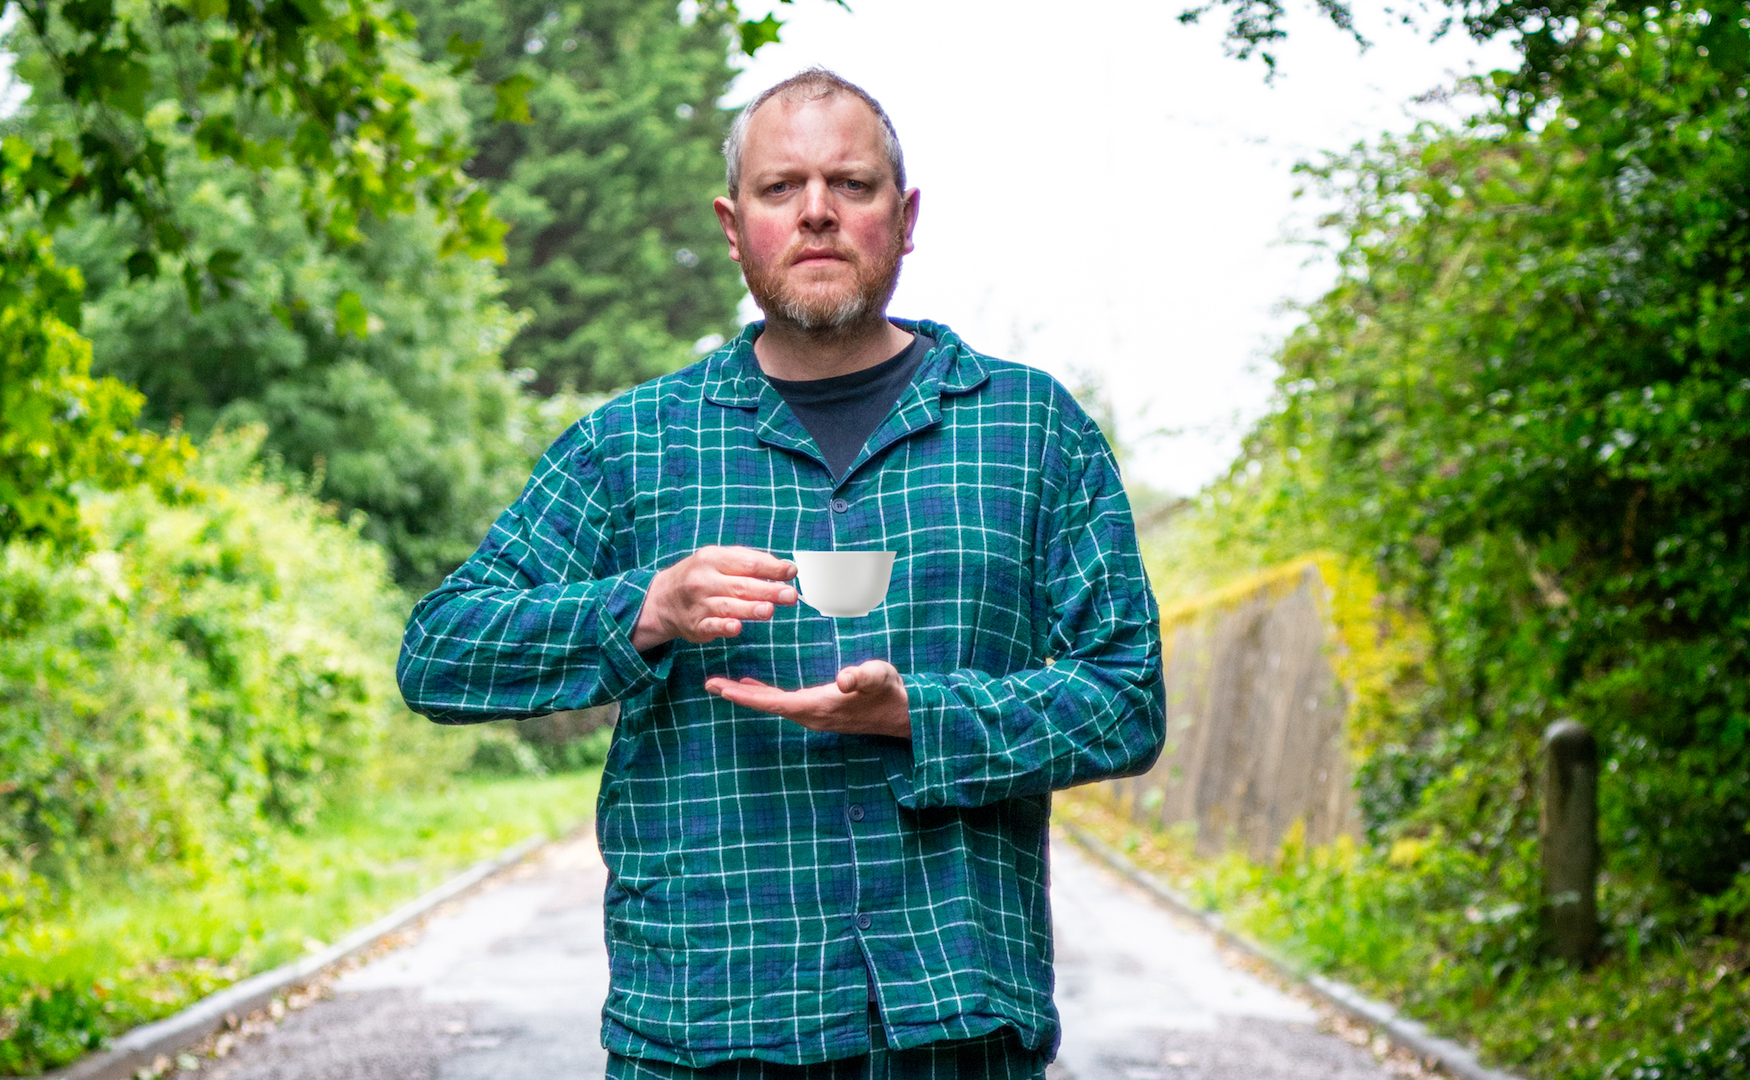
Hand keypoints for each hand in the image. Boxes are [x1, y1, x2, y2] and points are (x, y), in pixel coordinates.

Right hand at [632, 545, 797, 650]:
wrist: (663, 599)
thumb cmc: (703, 576)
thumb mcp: (719, 559)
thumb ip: (749, 561)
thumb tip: (784, 568)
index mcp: (714, 558)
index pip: (748, 562)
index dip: (772, 567)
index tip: (792, 572)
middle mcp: (705, 580)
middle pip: (741, 585)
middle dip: (768, 590)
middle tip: (791, 595)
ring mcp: (700, 604)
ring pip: (728, 606)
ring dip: (750, 609)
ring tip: (769, 610)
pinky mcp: (696, 625)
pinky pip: (711, 626)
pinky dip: (724, 626)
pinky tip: (737, 627)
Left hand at [705, 660, 910, 738]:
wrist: (904, 713)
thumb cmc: (890, 691)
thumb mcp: (879, 676)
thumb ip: (862, 676)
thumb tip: (844, 679)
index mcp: (819, 706)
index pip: (774, 703)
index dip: (745, 696)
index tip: (721, 688)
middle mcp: (812, 715)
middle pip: (767, 706)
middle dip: (738, 695)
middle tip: (711, 684)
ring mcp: (815, 715)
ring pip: (774, 706)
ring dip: (750, 696)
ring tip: (726, 685)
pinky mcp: (820, 712)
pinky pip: (784, 705)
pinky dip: (766, 696)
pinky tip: (757, 687)